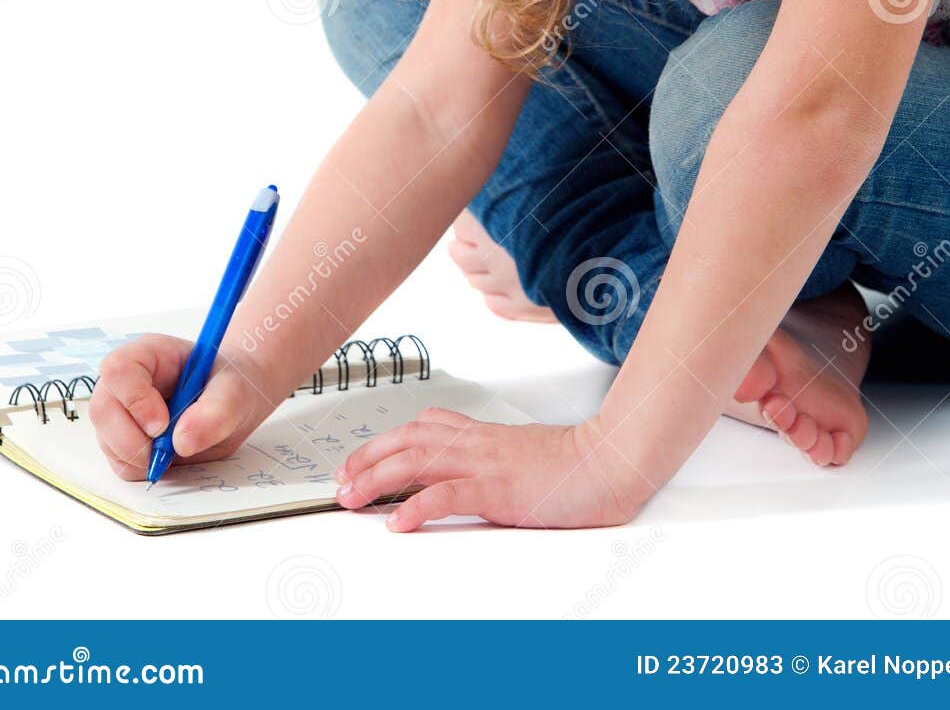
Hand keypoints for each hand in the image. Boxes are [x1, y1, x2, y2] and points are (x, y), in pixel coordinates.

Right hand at [91, 334, 276, 480]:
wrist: (231, 404)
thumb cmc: (230, 386)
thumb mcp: (235, 392)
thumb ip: (215, 412)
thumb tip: (183, 441)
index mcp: (150, 354)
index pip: (119, 369)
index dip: (135, 400)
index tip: (163, 425)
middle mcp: (127, 381)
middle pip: (103, 409)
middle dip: (133, 439)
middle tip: (169, 450)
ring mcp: (121, 411)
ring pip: (107, 440)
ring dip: (139, 457)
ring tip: (175, 450)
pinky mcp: (124, 439)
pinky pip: (118, 463)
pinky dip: (142, 469)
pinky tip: (168, 458)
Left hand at [332, 407, 642, 530]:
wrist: (608, 460)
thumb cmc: (571, 464)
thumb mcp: (519, 453)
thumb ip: (488, 456)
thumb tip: (461, 471)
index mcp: (481, 435)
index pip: (420, 427)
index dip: (383, 442)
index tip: (358, 461)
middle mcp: (476, 443)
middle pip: (407, 441)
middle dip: (367, 459)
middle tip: (341, 482)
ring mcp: (485, 464)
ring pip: (416, 462)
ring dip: (377, 479)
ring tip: (351, 498)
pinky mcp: (499, 489)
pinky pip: (449, 494)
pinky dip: (418, 506)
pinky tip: (398, 521)